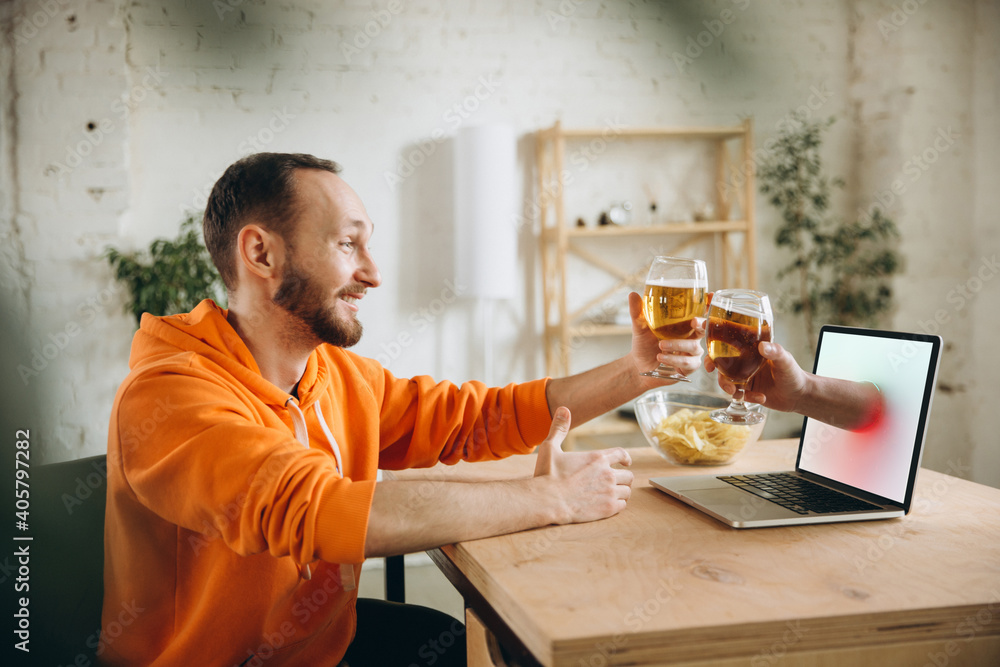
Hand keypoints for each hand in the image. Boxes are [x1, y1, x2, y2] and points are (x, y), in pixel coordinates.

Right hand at [533, 407, 633, 523]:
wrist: (548, 501)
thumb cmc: (547, 475)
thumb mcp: (550, 447)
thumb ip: (560, 428)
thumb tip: (563, 408)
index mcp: (597, 457)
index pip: (621, 454)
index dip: (625, 458)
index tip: (626, 462)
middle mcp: (607, 473)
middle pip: (628, 475)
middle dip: (623, 477)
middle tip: (617, 482)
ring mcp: (609, 491)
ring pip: (627, 491)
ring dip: (621, 492)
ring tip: (613, 494)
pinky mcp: (608, 508)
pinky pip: (623, 505)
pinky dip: (618, 504)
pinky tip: (610, 505)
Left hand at [627, 292, 704, 382]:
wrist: (639, 366)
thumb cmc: (644, 344)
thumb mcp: (640, 327)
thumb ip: (638, 312)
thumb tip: (633, 294)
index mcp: (683, 325)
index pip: (699, 312)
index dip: (708, 304)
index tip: (711, 295)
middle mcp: (691, 337)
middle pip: (705, 329)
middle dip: (701, 324)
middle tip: (693, 322)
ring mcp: (692, 353)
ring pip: (694, 347)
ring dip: (677, 345)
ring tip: (661, 346)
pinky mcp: (689, 367)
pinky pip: (688, 363)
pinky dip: (674, 359)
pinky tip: (662, 357)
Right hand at [705, 341, 808, 411]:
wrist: (800, 395)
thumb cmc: (794, 373)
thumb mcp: (785, 361)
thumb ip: (775, 352)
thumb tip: (763, 346)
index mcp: (751, 351)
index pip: (728, 347)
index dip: (714, 352)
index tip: (709, 360)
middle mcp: (745, 363)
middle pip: (722, 367)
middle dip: (719, 376)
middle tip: (726, 385)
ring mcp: (746, 378)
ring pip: (728, 382)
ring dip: (730, 388)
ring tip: (739, 394)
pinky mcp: (748, 391)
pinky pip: (739, 395)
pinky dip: (747, 398)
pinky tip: (761, 398)